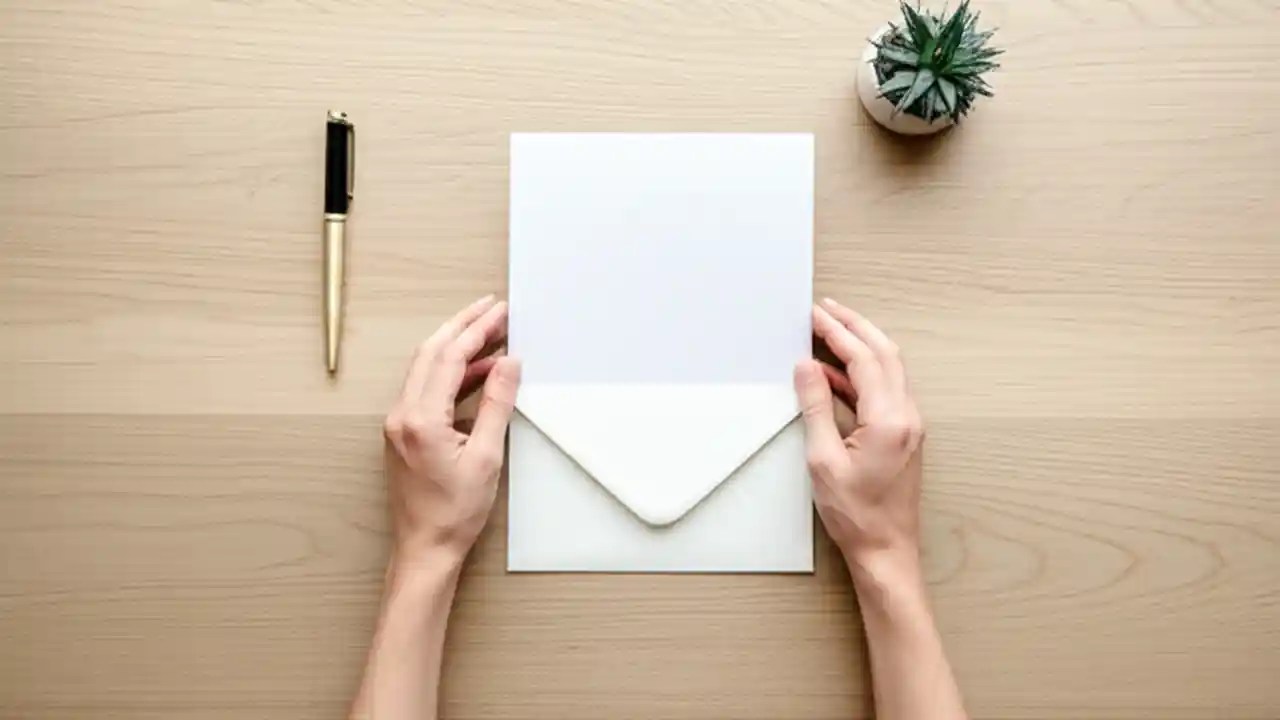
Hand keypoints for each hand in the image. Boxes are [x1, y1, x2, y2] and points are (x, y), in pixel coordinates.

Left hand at [382, 295, 520, 565]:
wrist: (425, 548)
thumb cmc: (453, 513)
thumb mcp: (486, 457)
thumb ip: (497, 405)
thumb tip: (509, 364)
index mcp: (420, 419)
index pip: (449, 358)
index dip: (477, 330)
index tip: (500, 312)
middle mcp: (402, 415)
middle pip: (431, 353)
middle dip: (463, 326)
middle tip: (492, 307)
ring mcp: (398, 423)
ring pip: (426, 368)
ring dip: (457, 347)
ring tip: (491, 334)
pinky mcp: (403, 432)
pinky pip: (425, 388)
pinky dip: (451, 374)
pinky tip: (477, 372)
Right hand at [795, 298, 924, 567]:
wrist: (887, 550)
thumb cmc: (856, 515)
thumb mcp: (823, 460)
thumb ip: (815, 407)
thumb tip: (806, 368)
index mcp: (889, 420)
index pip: (863, 359)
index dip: (837, 333)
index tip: (815, 315)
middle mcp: (907, 416)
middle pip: (884, 353)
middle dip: (854, 326)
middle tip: (826, 309)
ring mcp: (910, 425)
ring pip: (888, 369)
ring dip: (861, 345)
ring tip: (830, 331)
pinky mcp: (904, 435)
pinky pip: (885, 390)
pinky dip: (862, 374)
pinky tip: (835, 374)